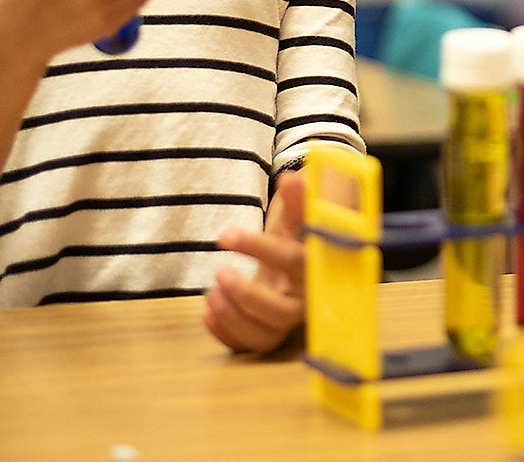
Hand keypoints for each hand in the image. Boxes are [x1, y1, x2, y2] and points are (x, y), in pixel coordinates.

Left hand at [205, 170, 306, 353]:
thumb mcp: (301, 216)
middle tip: (218, 271)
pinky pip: (251, 345)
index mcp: (316, 267)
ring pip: (265, 334)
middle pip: (281, 312)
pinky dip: (227, 335)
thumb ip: (298, 200)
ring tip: (209, 295)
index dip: (258, 249)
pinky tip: (206, 314)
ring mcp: (289, 321)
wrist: (310, 261)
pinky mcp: (272, 333)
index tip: (224, 235)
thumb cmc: (303, 235)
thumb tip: (290, 177)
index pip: (290, 261)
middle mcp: (306, 299)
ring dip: (233, 318)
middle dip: (246, 296)